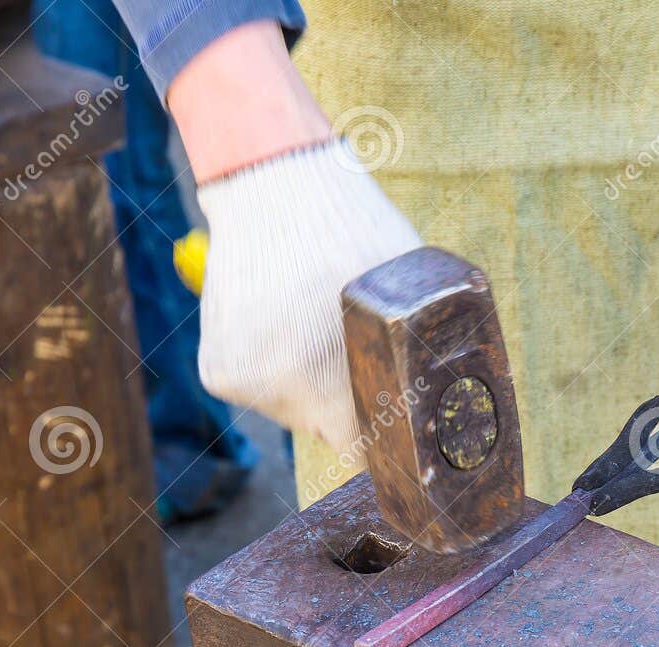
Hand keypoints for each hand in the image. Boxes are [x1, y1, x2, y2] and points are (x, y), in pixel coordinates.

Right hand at [195, 141, 420, 452]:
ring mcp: (245, 384)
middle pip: (328, 431)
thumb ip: (412, 361)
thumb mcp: (405, 296)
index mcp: (328, 383)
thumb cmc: (354, 233)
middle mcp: (280, 393)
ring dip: (309, 380)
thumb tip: (439, 410)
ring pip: (294, 409)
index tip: (391, 416)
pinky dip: (273, 364)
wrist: (271, 186)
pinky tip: (280, 318)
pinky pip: (262, 388)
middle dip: (345, 402)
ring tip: (313, 318)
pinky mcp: (219, 374)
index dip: (383, 435)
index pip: (364, 449)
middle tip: (353, 346)